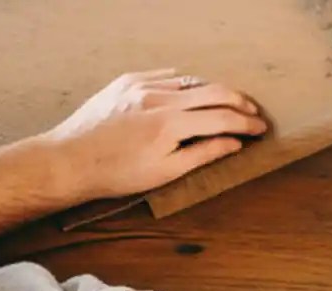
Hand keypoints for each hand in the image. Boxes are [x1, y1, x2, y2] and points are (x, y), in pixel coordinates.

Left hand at [43, 69, 267, 200]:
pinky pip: (166, 75)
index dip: (247, 123)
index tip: (262, 128)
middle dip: (239, 101)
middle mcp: (158, 97)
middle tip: (254, 112)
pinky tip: (193, 92)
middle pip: (213, 90)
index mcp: (170, 123)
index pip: (222, 117)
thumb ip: (204, 153)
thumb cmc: (116, 174)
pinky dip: (186, 83)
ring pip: (191, 80)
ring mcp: (141, 84)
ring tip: (229, 103)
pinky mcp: (127, 80)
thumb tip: (234, 143)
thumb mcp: (166, 172)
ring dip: (214, 90)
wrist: (69, 160)